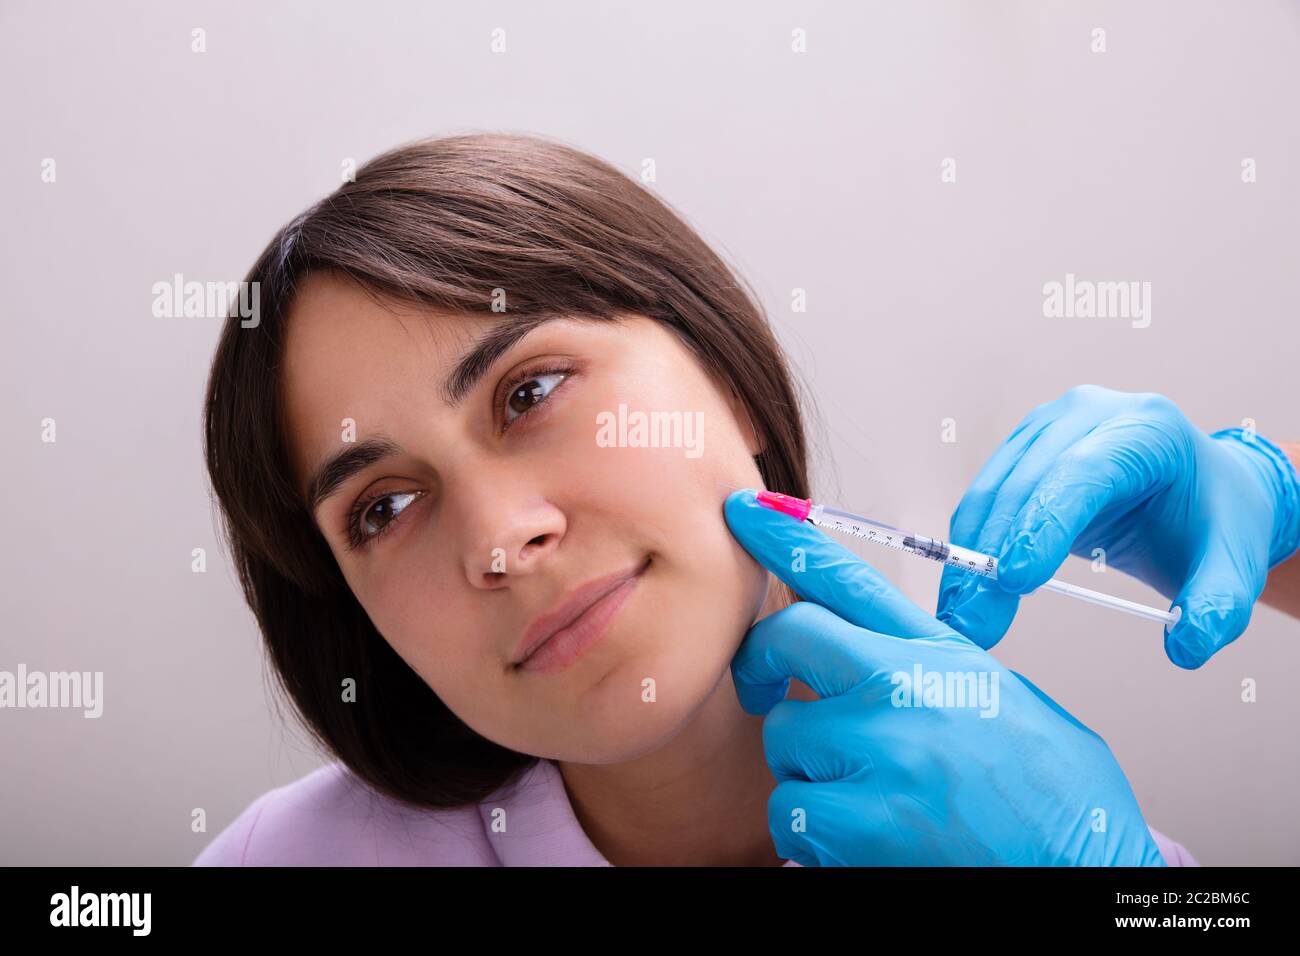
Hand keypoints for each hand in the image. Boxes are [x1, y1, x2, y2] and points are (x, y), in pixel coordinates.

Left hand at [724, 488, 1165, 865]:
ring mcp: (885, 748)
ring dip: (807, 773)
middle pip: (789, 635)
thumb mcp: (1003, 700)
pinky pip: (791, 812)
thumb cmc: (1054, 799)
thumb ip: (929, 668)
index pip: (847, 577)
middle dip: (761, 663)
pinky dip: (814, 835)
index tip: (743, 512)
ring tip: (867, 798)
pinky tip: (865, 840)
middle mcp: (907, 686)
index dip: (785, 537)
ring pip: (785, 739)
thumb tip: (870, 657)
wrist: (1090, 868)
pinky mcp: (866, 817)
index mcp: (941, 654)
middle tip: (763, 691)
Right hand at [936, 385, 1299, 668]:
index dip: (1042, 526)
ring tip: (962, 615)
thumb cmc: (1212, 522)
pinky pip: (984, 500)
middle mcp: (1087, 414)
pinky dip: (970, 548)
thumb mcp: (1232, 564)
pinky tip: (966, 590)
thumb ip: (1218, 606)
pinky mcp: (1019, 451)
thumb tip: (1187, 646)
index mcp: (1146, 428)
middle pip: (1024, 483)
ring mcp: (1046, 428)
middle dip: (992, 556)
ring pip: (991, 492)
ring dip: (969, 557)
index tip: (1014, 581)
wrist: (1199, 493)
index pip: (1082, 474)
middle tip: (973, 620)